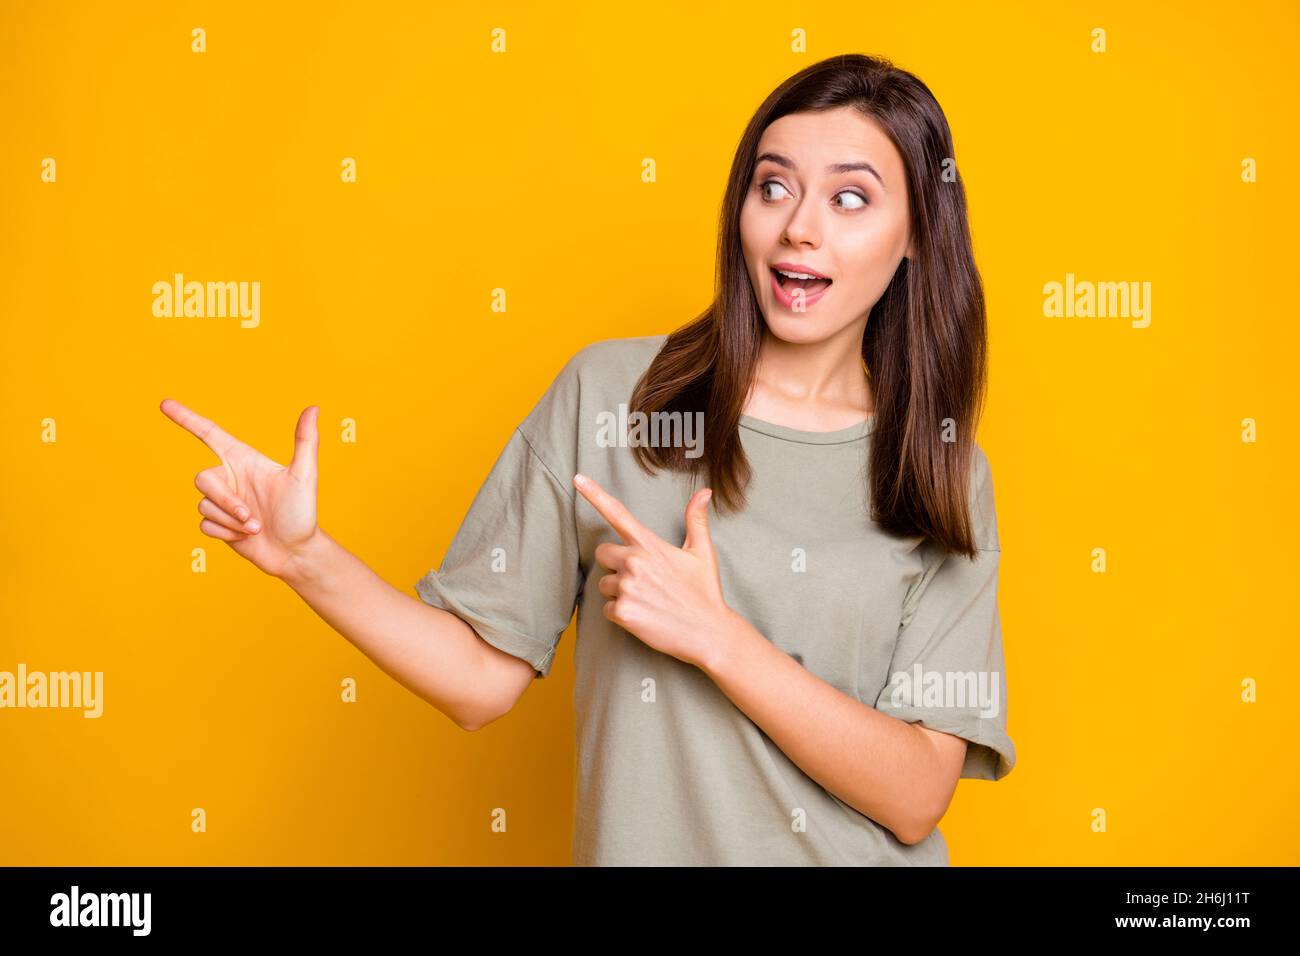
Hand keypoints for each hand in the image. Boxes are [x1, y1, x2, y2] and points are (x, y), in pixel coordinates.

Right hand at [160, 398, 320, 578]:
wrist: (295, 552)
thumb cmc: (302, 513)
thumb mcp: (305, 476)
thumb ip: (305, 441)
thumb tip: (314, 408)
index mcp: (245, 460)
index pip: (209, 433)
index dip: (186, 418)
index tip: (164, 404)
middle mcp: (231, 477)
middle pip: (202, 479)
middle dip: (225, 501)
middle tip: (251, 517)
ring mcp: (223, 501)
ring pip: (204, 505)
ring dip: (230, 521)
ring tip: (256, 528)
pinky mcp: (218, 523)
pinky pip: (204, 525)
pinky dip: (225, 533)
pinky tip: (245, 537)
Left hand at [573, 473, 734, 670]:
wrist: (708, 632)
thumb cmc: (705, 592)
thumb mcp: (703, 553)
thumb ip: (696, 520)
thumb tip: (704, 492)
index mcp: (649, 544)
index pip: (617, 513)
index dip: (594, 494)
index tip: (577, 479)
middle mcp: (634, 562)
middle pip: (602, 553)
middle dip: (615, 564)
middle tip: (641, 578)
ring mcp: (626, 588)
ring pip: (603, 584)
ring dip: (618, 591)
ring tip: (647, 599)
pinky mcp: (622, 612)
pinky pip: (606, 609)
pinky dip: (621, 614)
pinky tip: (644, 616)